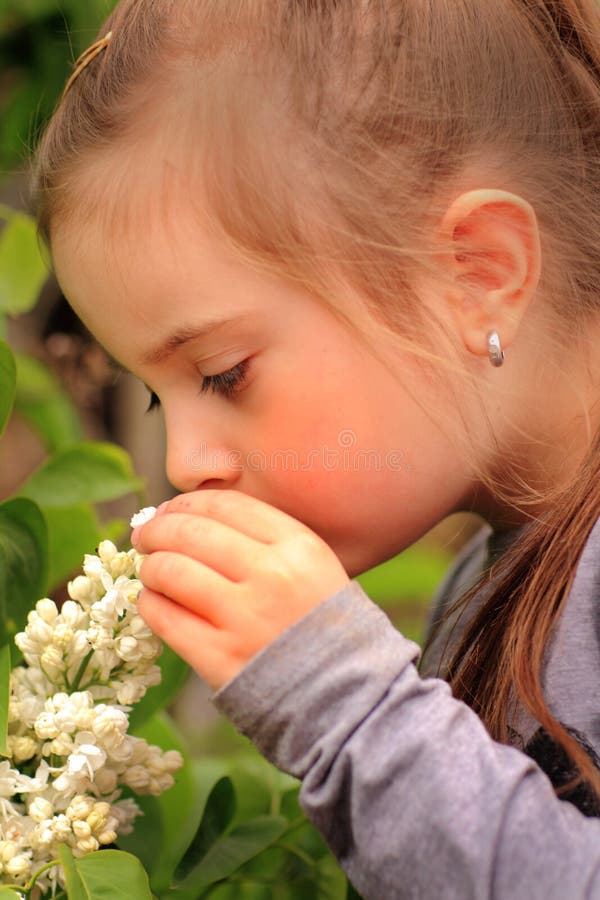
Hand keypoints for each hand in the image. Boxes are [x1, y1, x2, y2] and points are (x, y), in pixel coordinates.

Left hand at [130, 490, 350, 690]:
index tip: (170, 510)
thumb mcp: (313, 566)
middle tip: (145, 535)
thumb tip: (191, 517)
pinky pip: (163, 617)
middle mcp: (270, 574)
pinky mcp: (219, 657)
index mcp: (297, 545)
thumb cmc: (321, 625)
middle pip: (191, 531)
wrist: (344, 695)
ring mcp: (243, 617)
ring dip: (151, 566)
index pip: (224, 504)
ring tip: (151, 571)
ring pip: (171, 570)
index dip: (186, 503)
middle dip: (157, 529)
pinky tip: (153, 602)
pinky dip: (149, 604)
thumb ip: (264, 538)